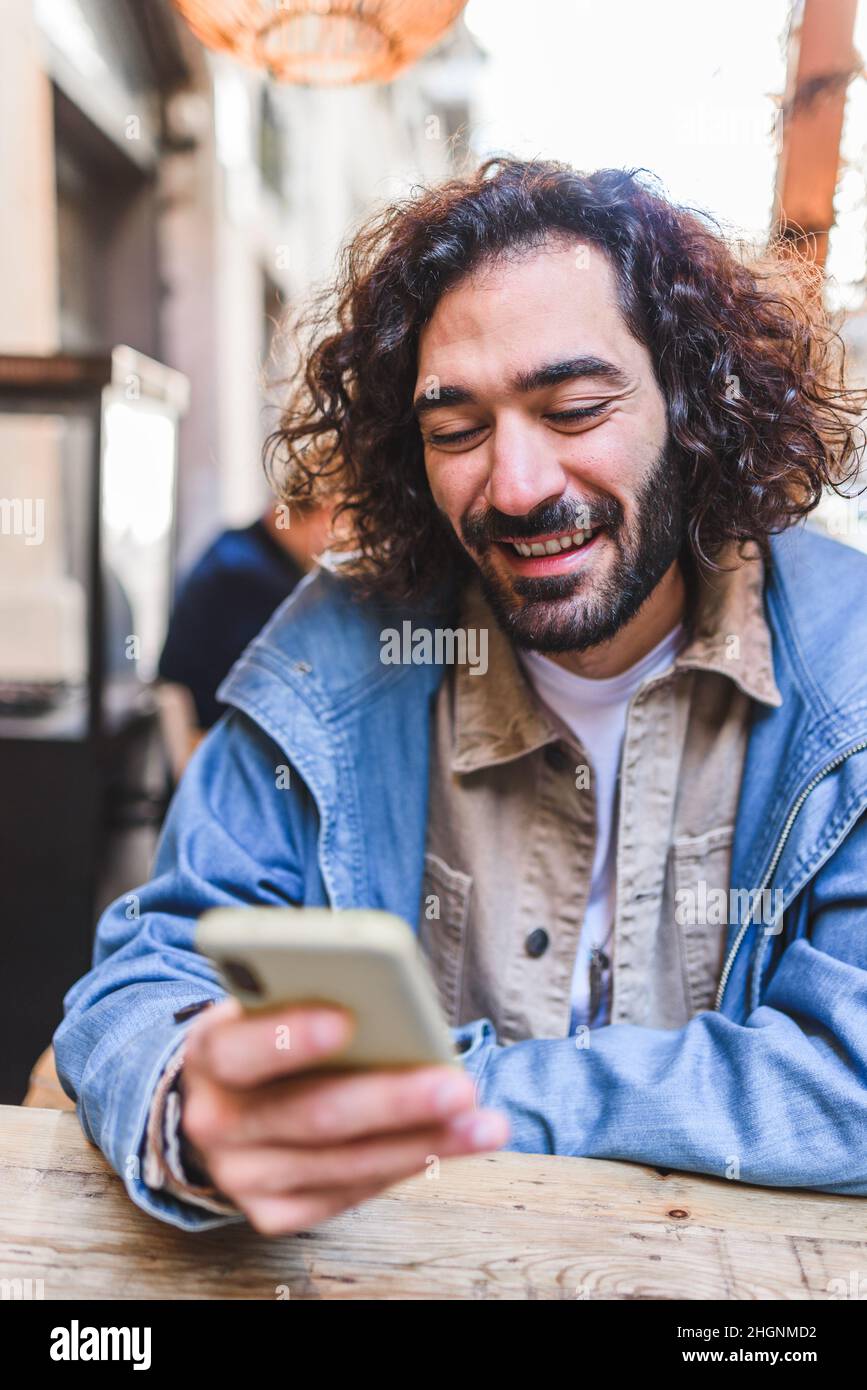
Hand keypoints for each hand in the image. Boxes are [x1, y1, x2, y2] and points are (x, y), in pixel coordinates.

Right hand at [178, 998, 509, 1234]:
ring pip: (341, 1162)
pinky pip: (349, 1193)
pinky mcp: (272, 1212)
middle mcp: (216, 1122)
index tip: (347, 1018)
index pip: (240, 1049)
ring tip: (481, 1121)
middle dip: (392, 1101)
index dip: (290, 1036)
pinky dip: (403, 1165)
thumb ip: (312, 998)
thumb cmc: (268, 1038)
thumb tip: (390, 1002)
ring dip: (421, 1142)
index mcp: (209, 1054)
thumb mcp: (271, 1004)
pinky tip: (448, 1143)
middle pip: (311, 1115)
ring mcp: (242, 1175)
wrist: (223, 1103)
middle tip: (457, 1086)